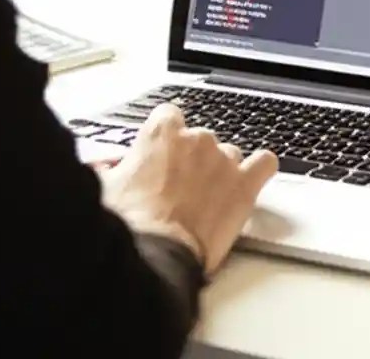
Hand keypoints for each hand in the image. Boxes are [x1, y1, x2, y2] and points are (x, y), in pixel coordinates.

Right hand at [100, 104, 277, 274]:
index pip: (168, 116)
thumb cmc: (130, 223)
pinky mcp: (245, 185)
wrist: (156, 253)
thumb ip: (111, 170)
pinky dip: (259, 170)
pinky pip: (265, 164)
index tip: (162, 154)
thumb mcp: (106, 188)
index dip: (166, 138)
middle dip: (192, 161)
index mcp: (161, 134)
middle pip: (200, 140)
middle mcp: (196, 140)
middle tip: (179, 190)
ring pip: (229, 154)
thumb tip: (104, 169)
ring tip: (209, 199)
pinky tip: (250, 182)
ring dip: (221, 171)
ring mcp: (224, 160)